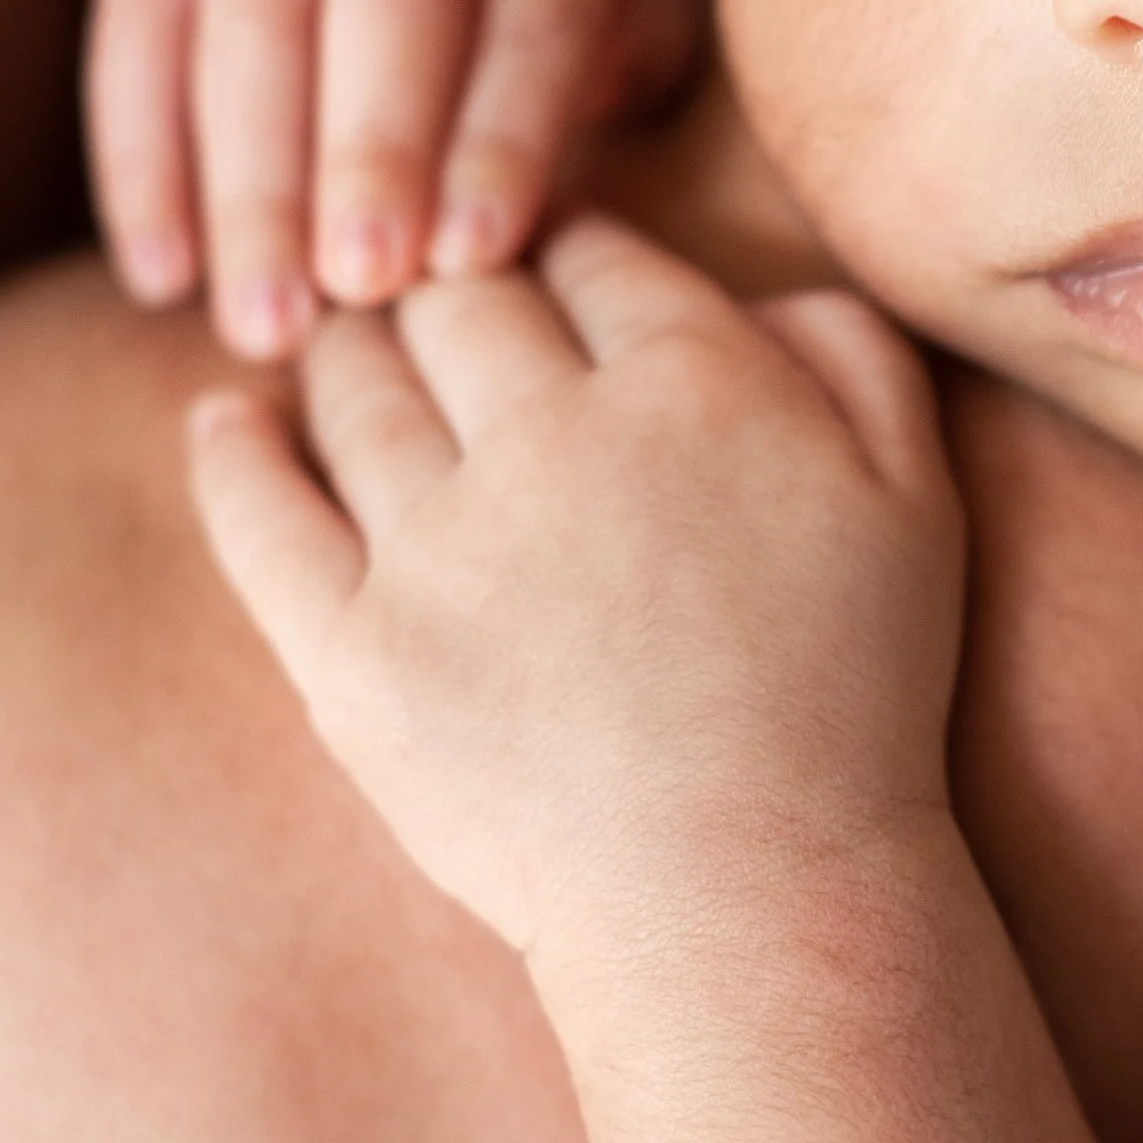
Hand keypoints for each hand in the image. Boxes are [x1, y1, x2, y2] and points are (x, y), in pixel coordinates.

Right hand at [88, 0, 694, 357]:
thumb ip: (633, 41)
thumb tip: (576, 181)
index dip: (501, 129)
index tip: (474, 263)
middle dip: (368, 149)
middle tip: (359, 295)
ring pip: (248, 8)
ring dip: (248, 180)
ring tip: (260, 326)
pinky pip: (135, 13)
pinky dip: (142, 152)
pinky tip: (162, 274)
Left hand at [186, 217, 966, 967]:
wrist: (754, 897)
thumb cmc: (852, 697)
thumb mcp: (915, 496)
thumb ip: (851, 352)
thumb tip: (756, 287)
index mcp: (693, 383)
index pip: (589, 253)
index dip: (563, 245)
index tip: (547, 265)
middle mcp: (555, 439)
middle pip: (459, 298)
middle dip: (447, 280)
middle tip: (435, 291)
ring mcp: (441, 547)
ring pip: (357, 387)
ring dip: (348, 349)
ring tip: (346, 349)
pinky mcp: (355, 653)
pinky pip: (262, 518)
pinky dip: (233, 453)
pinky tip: (226, 419)